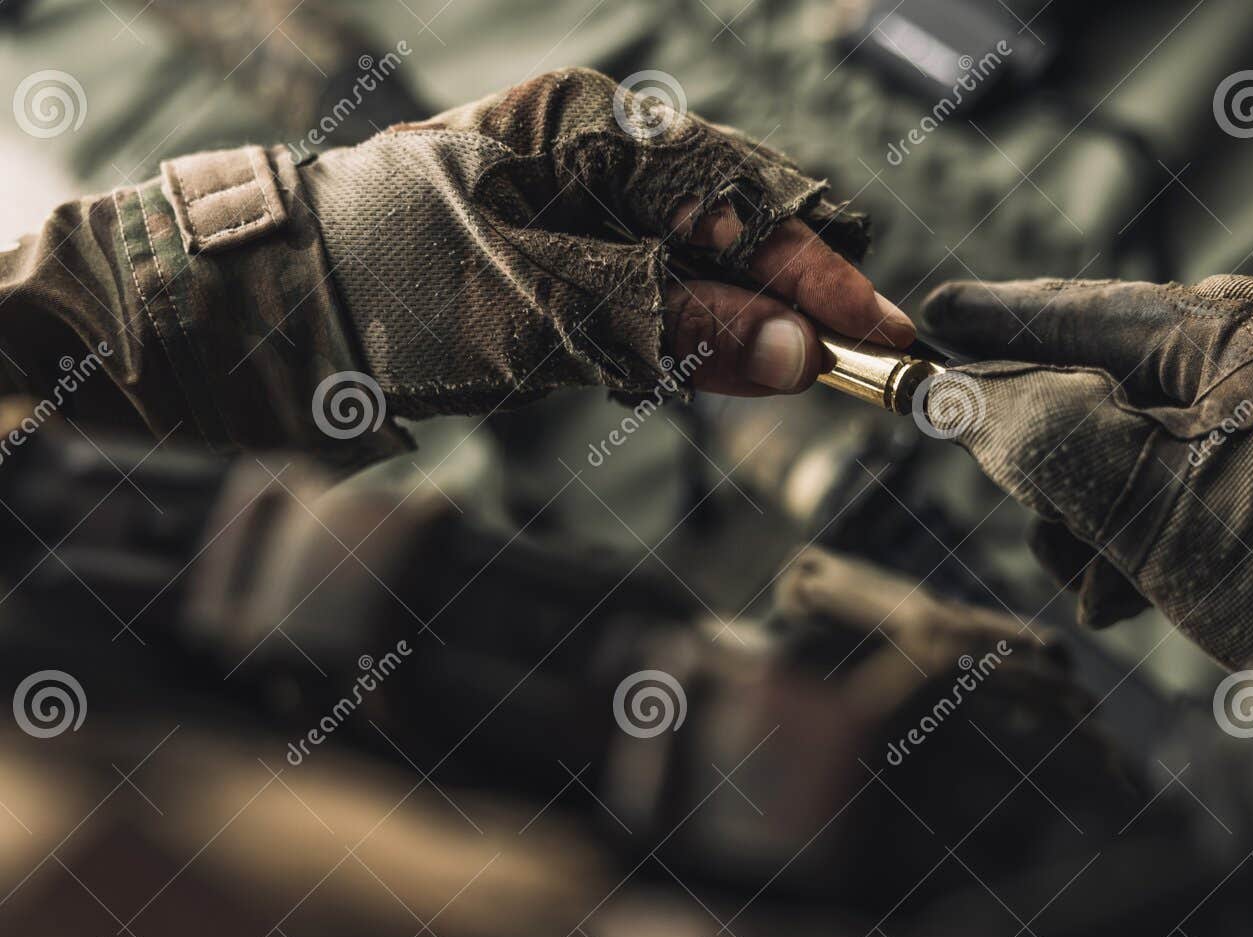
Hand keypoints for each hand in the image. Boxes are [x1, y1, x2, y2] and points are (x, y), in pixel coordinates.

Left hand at [299, 68, 912, 413]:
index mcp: (586, 130)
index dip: (817, 268)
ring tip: (788, 377)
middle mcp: (588, 162)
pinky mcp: (559, 274)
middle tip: (857, 370)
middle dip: (793, 300)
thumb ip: (673, 325)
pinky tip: (709, 373)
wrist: (259, 322)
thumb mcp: (536, 308)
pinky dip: (686, 350)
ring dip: (742, 331)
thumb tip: (792, 349)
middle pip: (731, 228)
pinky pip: (653, 311)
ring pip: (699, 277)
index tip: (879, 335)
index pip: (739, 192)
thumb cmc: (373, 289)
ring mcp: (575, 218)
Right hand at [919, 275, 1252, 665]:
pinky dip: (1136, 539)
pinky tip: (1135, 593)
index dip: (997, 320)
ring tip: (1109, 581)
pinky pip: (1170, 483)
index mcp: (1237, 327)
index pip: (1082, 310)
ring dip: (1091, 523)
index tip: (933, 314)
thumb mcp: (1135, 498)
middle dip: (1055, 467)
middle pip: (1095, 388)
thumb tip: (952, 397)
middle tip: (1045, 520)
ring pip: (1124, 448)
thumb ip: (1032, 435)